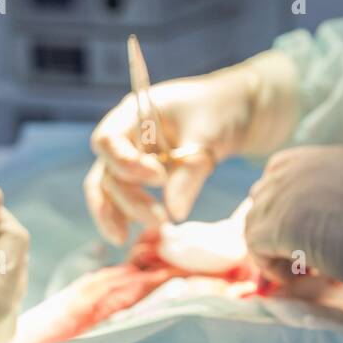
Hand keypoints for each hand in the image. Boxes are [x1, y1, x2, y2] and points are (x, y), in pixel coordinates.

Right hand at [84, 51, 298, 243]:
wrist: (236, 112)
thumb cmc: (220, 110)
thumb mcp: (209, 135)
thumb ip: (190, 171)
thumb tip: (174, 212)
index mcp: (134, 114)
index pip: (107, 140)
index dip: (125, 163)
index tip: (158, 178)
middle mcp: (125, 137)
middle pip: (106, 172)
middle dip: (127, 199)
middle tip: (158, 220)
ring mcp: (130, 159)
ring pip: (108, 190)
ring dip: (120, 214)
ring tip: (146, 232)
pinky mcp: (140, 180)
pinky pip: (124, 200)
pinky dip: (128, 216)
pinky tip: (141, 232)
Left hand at [244, 145, 342, 302]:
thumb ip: (329, 199)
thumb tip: (304, 227)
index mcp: (324, 156)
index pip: (278, 170)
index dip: (281, 204)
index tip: (301, 233)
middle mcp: (301, 166)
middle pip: (261, 199)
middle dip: (275, 230)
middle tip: (302, 259)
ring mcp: (289, 192)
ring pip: (253, 223)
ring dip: (271, 251)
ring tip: (302, 270)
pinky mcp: (282, 222)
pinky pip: (254, 245)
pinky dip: (269, 266)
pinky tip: (297, 276)